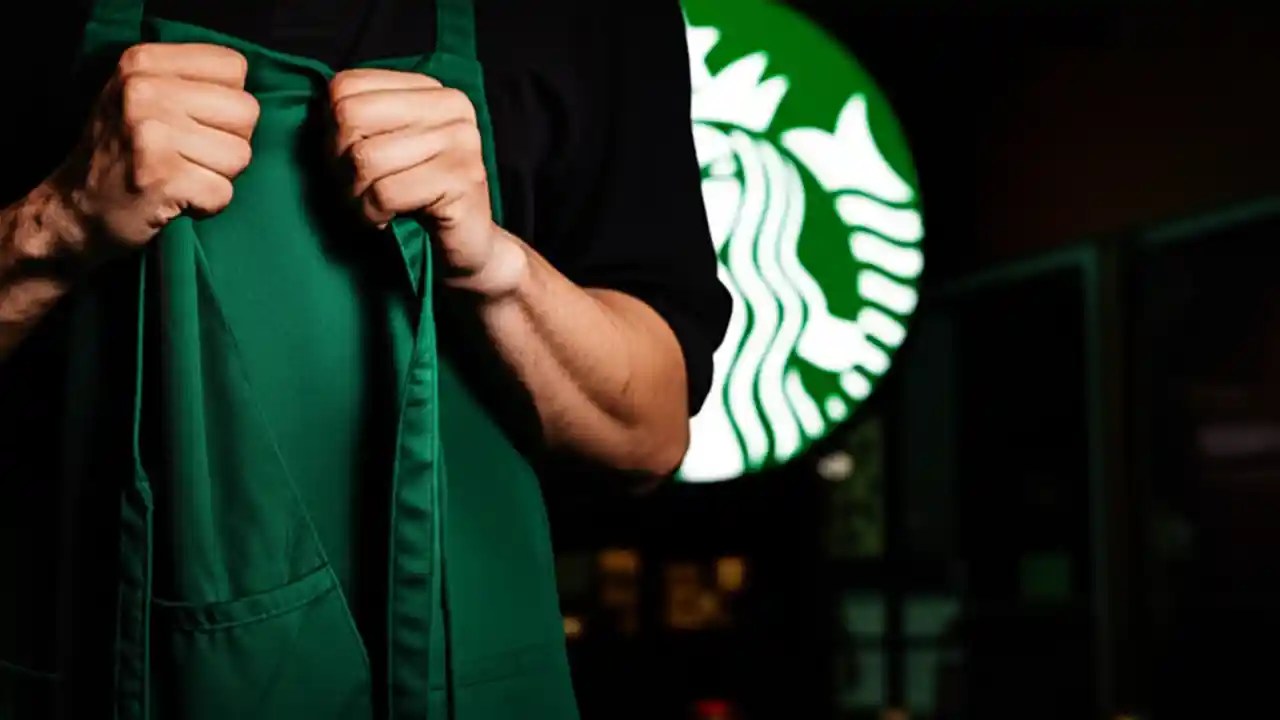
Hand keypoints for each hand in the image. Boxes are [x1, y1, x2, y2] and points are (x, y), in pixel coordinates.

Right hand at [53, 43, 259, 261]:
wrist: (74, 210)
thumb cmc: (122, 151)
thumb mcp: (141, 95)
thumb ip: (190, 81)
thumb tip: (248, 93)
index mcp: (143, 62)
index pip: (233, 67)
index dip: (226, 102)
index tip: (195, 122)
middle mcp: (144, 91)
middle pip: (246, 112)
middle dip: (229, 141)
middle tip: (190, 155)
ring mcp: (150, 135)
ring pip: (240, 155)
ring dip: (218, 176)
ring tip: (181, 176)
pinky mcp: (161, 178)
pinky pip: (224, 193)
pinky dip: (209, 205)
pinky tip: (178, 198)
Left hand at [329, 69, 522, 294]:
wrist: (466, 248)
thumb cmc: (415, 198)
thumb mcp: (383, 147)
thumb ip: (356, 121)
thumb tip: (312, 111)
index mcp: (430, 89)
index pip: (346, 87)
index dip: (332, 131)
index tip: (351, 162)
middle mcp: (451, 107)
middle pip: (350, 117)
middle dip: (341, 162)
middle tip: (358, 188)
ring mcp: (462, 141)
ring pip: (365, 158)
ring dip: (356, 194)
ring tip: (372, 207)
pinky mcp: (462, 180)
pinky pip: (385, 193)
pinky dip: (373, 214)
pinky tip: (386, 221)